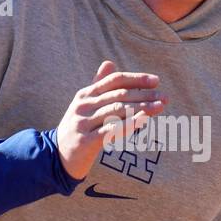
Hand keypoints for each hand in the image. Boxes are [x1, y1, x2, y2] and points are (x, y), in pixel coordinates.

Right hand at [56, 60, 164, 180]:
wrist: (56, 158)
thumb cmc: (77, 129)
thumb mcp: (84, 105)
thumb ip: (98, 85)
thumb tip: (109, 62)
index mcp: (85, 94)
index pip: (114, 80)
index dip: (136, 79)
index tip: (156, 81)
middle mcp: (83, 106)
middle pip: (119, 95)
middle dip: (144, 94)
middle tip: (164, 96)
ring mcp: (84, 123)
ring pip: (118, 111)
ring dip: (142, 108)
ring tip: (160, 107)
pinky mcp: (86, 141)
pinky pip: (112, 130)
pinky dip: (130, 123)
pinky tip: (144, 120)